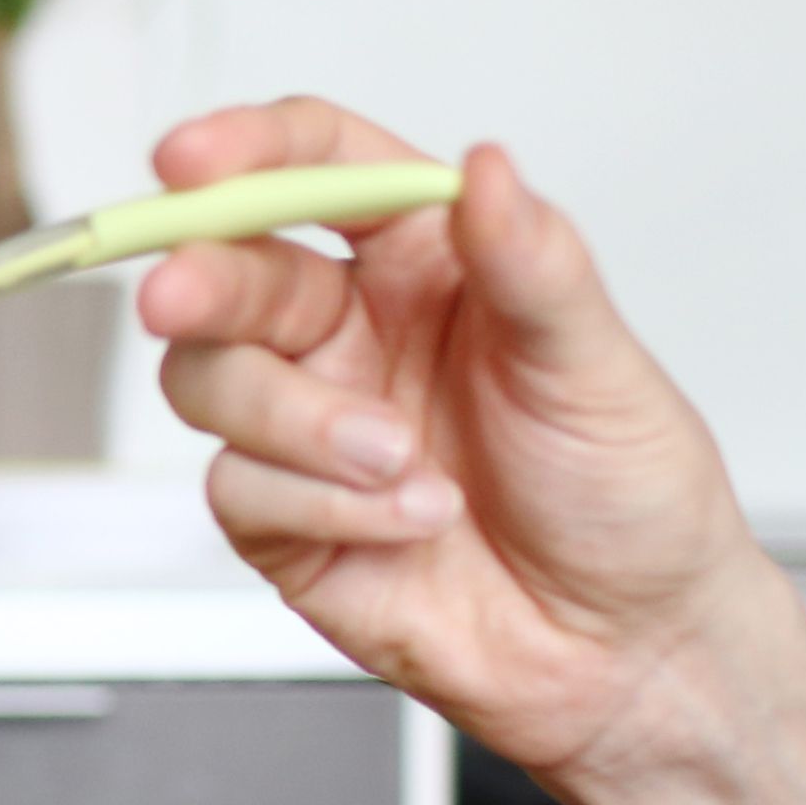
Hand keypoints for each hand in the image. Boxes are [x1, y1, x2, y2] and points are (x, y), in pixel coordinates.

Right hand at [136, 97, 798, 790]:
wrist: (624, 653)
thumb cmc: (625, 500)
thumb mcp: (597, 366)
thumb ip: (532, 262)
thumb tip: (488, 167)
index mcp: (424, 264)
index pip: (315, 170)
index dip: (246, 151)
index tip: (192, 158)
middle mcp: (351, 334)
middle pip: (227, 270)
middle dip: (195, 280)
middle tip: (179, 299)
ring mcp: (307, 427)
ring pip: (206, 381)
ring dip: (294, 422)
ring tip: (399, 464)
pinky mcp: (283, 519)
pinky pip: (236, 486)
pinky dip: (319, 504)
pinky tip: (404, 525)